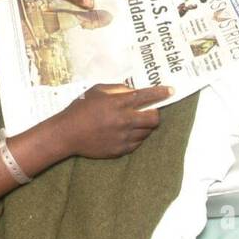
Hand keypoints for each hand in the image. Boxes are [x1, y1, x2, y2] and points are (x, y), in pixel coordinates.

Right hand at [56, 84, 171, 158]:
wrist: (67, 134)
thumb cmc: (81, 109)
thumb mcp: (97, 90)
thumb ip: (117, 89)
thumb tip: (134, 90)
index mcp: (118, 103)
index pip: (146, 96)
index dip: (161, 93)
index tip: (171, 91)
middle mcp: (123, 120)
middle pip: (153, 118)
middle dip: (155, 113)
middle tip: (150, 111)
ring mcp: (123, 137)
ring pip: (147, 132)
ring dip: (145, 125)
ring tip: (134, 122)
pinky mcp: (120, 150)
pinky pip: (137, 143)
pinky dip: (136, 136)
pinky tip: (126, 132)